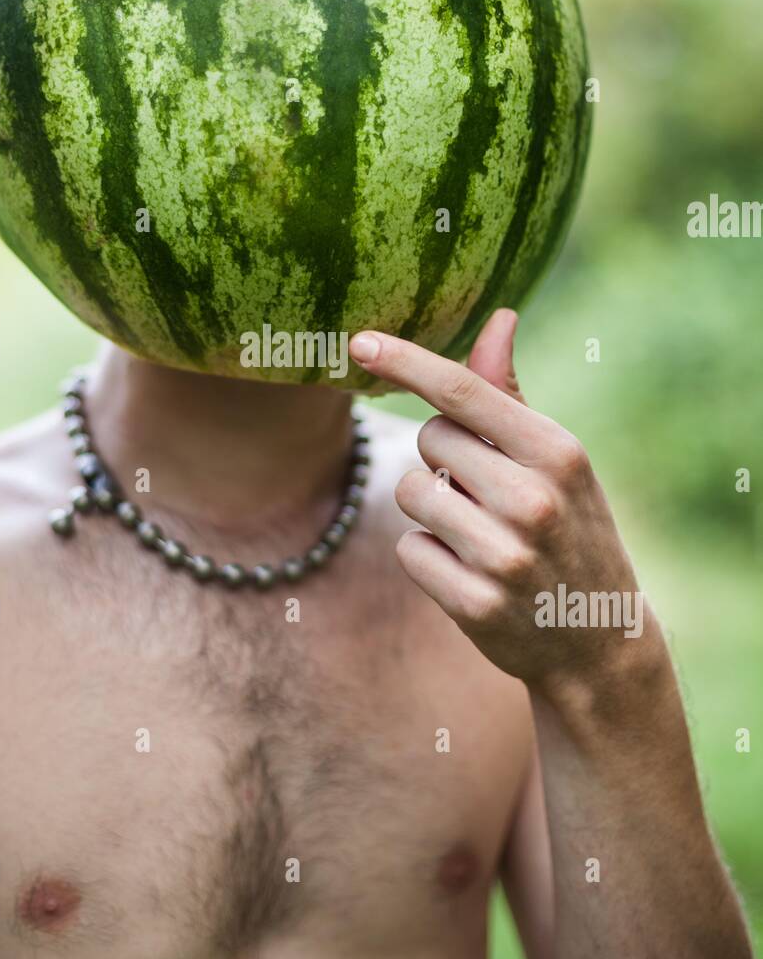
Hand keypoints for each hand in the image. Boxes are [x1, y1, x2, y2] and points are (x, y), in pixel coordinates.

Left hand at [350, 312, 654, 695]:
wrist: (599, 641)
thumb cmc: (572, 529)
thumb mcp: (558, 462)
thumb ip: (512, 395)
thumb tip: (500, 318)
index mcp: (558, 452)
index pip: (463, 392)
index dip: (406, 362)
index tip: (359, 340)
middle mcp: (533, 499)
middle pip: (429, 440)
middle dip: (443, 460)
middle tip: (488, 495)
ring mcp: (504, 556)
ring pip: (411, 493)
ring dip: (432, 510)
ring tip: (481, 535)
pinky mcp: (475, 604)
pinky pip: (409, 550)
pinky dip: (429, 558)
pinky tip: (472, 575)